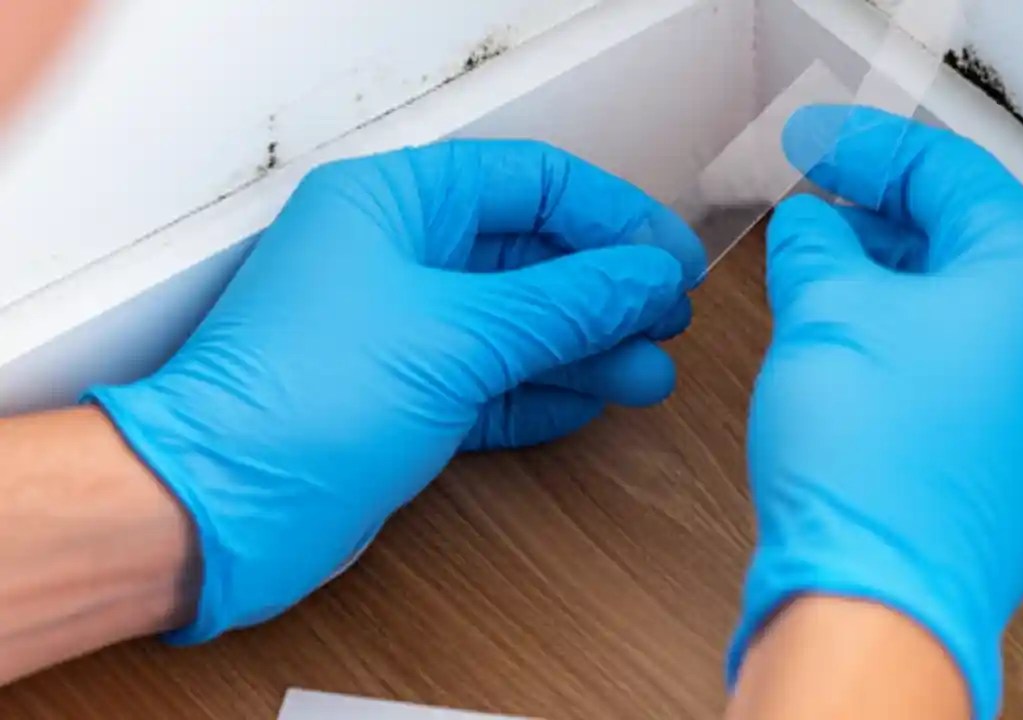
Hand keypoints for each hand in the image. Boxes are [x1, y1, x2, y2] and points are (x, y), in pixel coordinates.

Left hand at [87, 140, 705, 641]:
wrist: (223, 507)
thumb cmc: (301, 399)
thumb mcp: (459, 333)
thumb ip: (566, 302)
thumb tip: (645, 278)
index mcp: (395, 202)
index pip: (530, 184)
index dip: (611, 217)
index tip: (668, 259)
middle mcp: (397, 255)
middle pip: (531, 255)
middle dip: (604, 290)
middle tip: (666, 320)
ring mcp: (402, 328)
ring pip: (519, 323)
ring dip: (586, 347)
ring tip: (648, 372)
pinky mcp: (406, 394)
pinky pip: (496, 379)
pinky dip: (545, 390)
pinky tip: (593, 400)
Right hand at [730, 107, 1022, 718]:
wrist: (879, 600)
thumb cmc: (869, 463)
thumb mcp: (825, 312)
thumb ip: (817, 245)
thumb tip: (813, 228)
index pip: (953, 175)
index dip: (869, 150)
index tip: (815, 147)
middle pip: (966, 243)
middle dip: (880, 219)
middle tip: (813, 207)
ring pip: (963, 314)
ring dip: (888, 283)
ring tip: (819, 276)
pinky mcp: (1011, 467)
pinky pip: (962, 375)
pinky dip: (905, 345)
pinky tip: (849, 352)